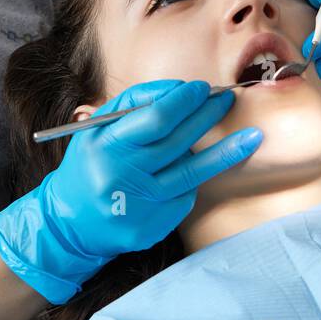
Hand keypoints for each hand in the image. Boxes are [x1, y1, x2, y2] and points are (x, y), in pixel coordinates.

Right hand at [0, 79, 263, 303]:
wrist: (69, 223)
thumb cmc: (89, 165)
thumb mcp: (97, 130)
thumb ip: (134, 107)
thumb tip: (178, 91)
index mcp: (104, 146)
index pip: (153, 119)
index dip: (182, 101)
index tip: (202, 89)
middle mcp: (120, 177)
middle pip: (176, 142)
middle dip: (205, 117)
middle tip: (225, 100)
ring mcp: (136, 207)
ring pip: (190, 174)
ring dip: (224, 153)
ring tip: (251, 136)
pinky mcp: (149, 230)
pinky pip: (182, 199)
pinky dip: (191, 182)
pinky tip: (198, 171)